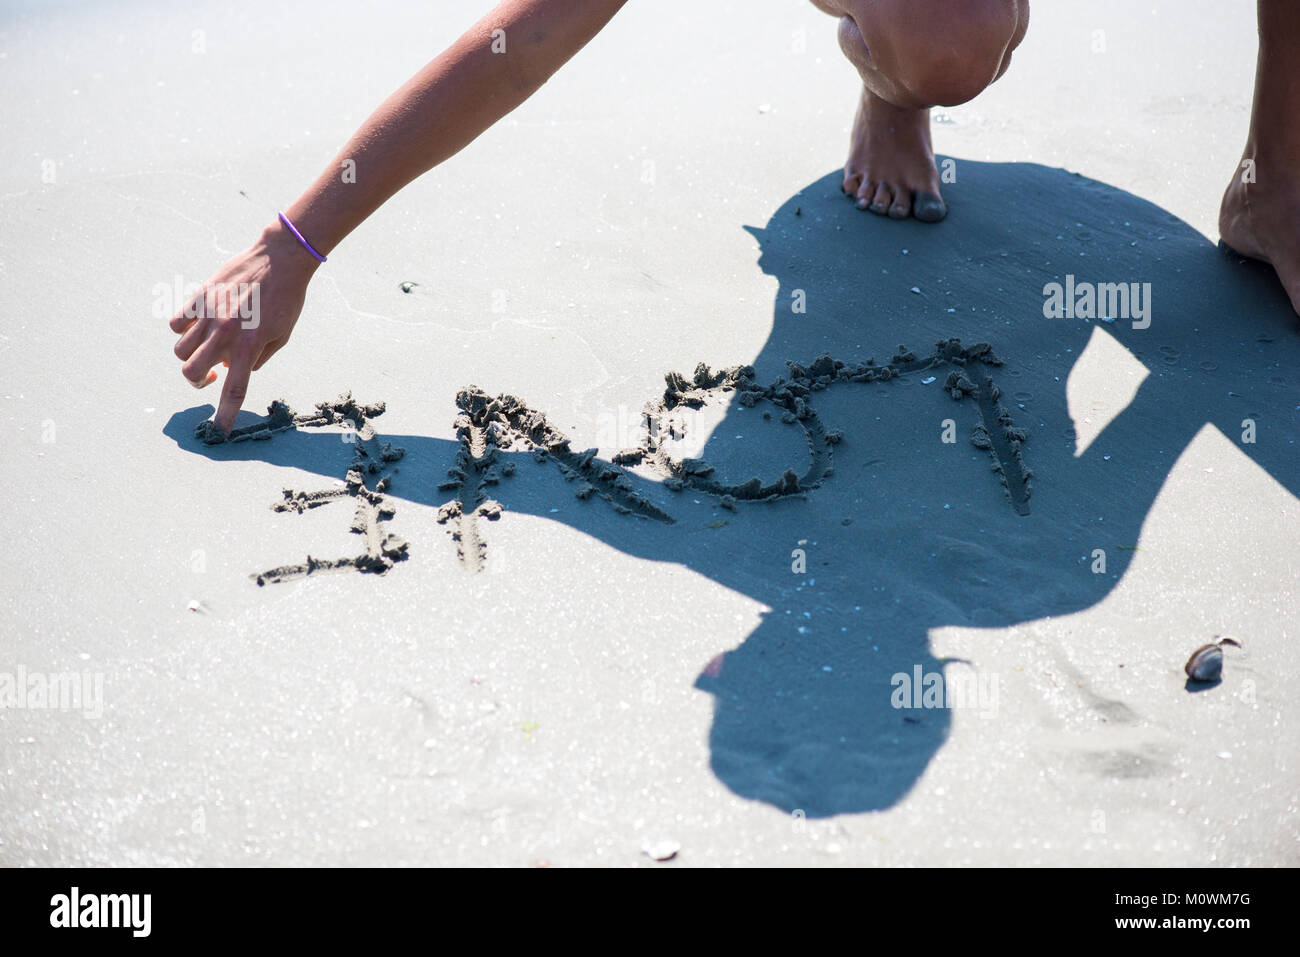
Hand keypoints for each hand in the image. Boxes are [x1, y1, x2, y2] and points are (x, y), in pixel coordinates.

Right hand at [169, 219, 319, 434]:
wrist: (279, 259)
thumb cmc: (286, 299)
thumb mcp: (281, 336)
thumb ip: (256, 358)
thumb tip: (230, 368)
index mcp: (250, 347)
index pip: (233, 390)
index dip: (225, 414)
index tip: (219, 431)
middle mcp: (225, 334)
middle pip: (192, 373)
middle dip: (198, 381)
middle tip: (210, 374)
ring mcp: (208, 315)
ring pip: (180, 351)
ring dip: (191, 356)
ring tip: (207, 347)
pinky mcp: (198, 297)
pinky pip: (176, 325)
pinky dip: (183, 331)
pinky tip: (198, 326)